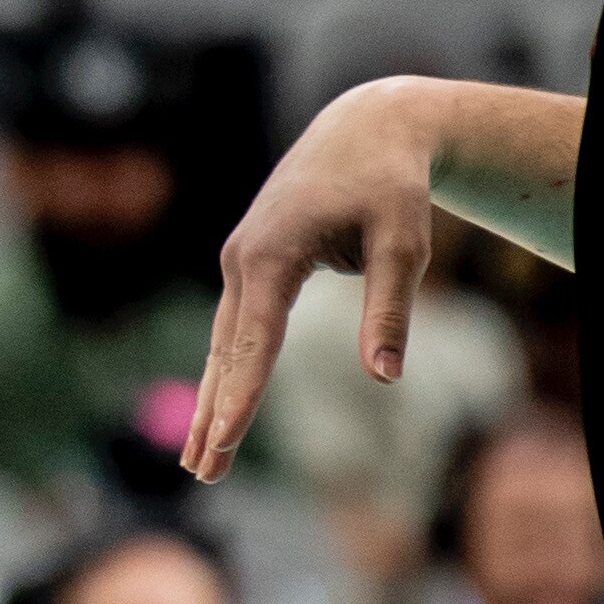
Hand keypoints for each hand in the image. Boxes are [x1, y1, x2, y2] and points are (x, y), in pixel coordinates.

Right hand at [182, 73, 441, 482]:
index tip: (225, 441)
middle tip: (201, 474)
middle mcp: (245, 257)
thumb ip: (389, 311)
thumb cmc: (390, 186)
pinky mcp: (252, 261)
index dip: (242, 395)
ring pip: (224, 343)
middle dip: (214, 414)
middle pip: (227, 350)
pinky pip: (234, 328)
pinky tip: (219, 405)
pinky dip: (225, 371)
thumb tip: (383, 379)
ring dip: (212, 399)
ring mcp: (242, 258)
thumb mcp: (404, 244)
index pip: (256, 339)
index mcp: (274, 252)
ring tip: (199, 460)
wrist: (365, 129)